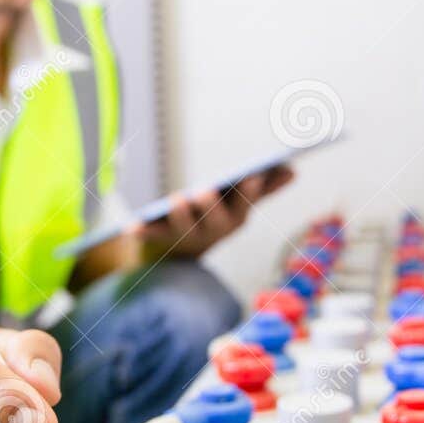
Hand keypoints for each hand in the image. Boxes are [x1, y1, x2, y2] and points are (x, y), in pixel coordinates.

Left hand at [139, 166, 294, 259]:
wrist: (184, 251)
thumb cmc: (217, 216)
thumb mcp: (241, 202)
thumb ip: (265, 188)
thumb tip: (292, 171)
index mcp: (236, 216)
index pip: (246, 202)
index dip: (249, 190)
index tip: (253, 174)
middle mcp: (215, 230)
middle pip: (216, 219)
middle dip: (212, 206)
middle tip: (206, 191)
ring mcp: (189, 236)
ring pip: (186, 227)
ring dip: (182, 215)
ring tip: (178, 199)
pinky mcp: (163, 238)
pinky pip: (152, 235)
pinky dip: (142, 232)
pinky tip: (130, 227)